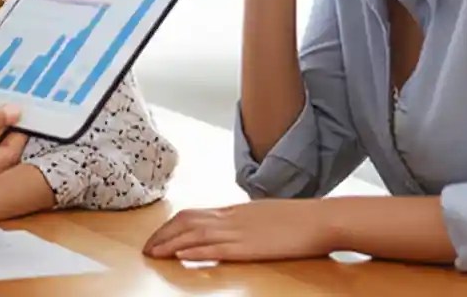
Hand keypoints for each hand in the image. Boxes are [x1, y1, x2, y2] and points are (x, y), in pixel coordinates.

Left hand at [143, 199, 334, 261]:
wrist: (320, 219)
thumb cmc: (298, 220)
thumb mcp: (264, 216)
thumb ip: (244, 221)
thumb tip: (232, 227)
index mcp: (234, 210)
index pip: (193, 213)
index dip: (171, 225)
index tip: (158, 236)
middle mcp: (231, 217)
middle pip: (186, 221)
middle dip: (163, 235)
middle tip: (146, 248)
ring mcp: (238, 231)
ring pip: (194, 233)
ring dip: (170, 243)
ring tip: (153, 254)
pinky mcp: (248, 246)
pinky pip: (214, 247)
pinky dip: (194, 250)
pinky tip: (180, 256)